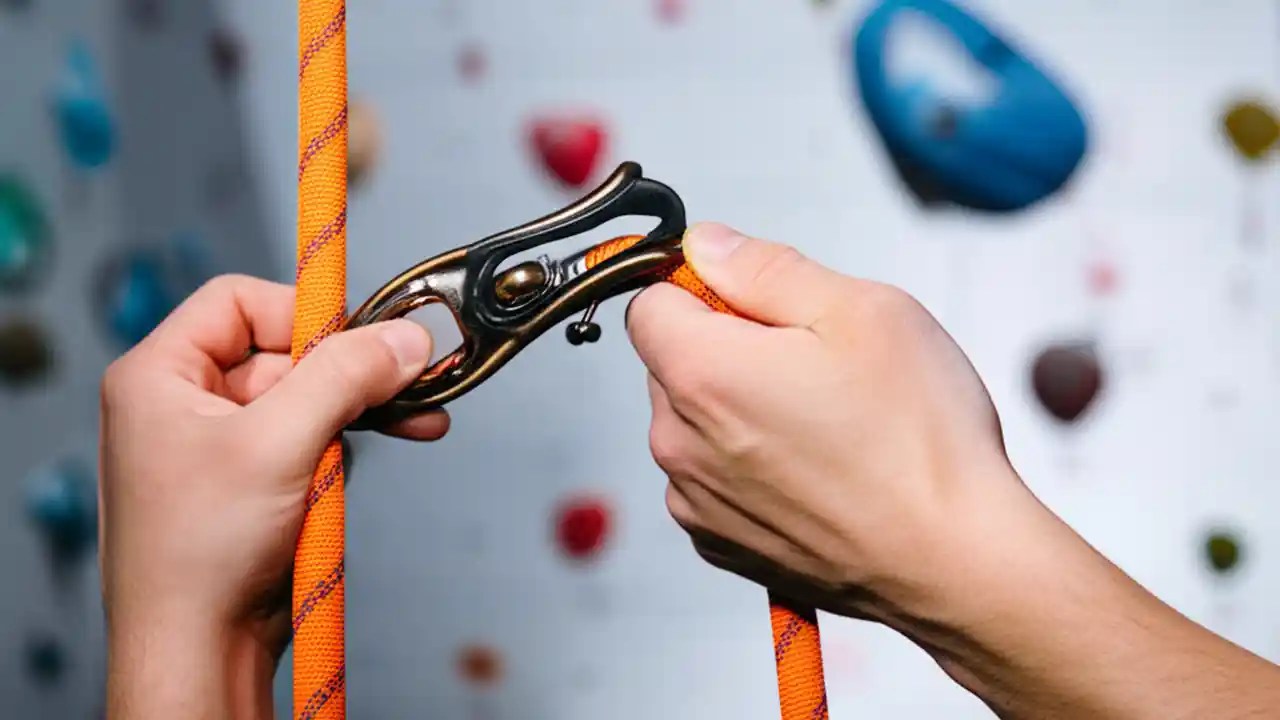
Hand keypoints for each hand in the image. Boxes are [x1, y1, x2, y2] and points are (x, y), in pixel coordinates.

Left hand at [100, 275, 445, 718]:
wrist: (200, 651)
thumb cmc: (197, 557)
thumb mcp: (277, 443)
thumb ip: (344, 377)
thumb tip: (404, 337)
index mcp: (161, 376)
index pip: (238, 302)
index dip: (302, 312)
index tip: (361, 334)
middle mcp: (188, 404)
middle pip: (286, 351)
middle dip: (350, 370)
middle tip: (409, 375)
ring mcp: (226, 446)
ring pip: (311, 398)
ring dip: (364, 408)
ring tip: (416, 414)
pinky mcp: (261, 483)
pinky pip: (317, 440)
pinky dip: (355, 444)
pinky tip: (396, 442)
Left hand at [628, 225, 1279, 719]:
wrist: (955, 564)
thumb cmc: (920, 441)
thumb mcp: (861, 310)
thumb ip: (765, 268)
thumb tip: (707, 246)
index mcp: (702, 374)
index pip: (648, 302)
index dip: (700, 287)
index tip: (751, 297)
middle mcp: (680, 443)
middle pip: (672, 362)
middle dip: (726, 346)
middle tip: (813, 360)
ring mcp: (696, 500)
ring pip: (694, 420)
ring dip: (739, 407)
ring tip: (825, 421)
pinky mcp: (719, 542)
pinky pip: (713, 476)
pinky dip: (749, 463)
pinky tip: (816, 467)